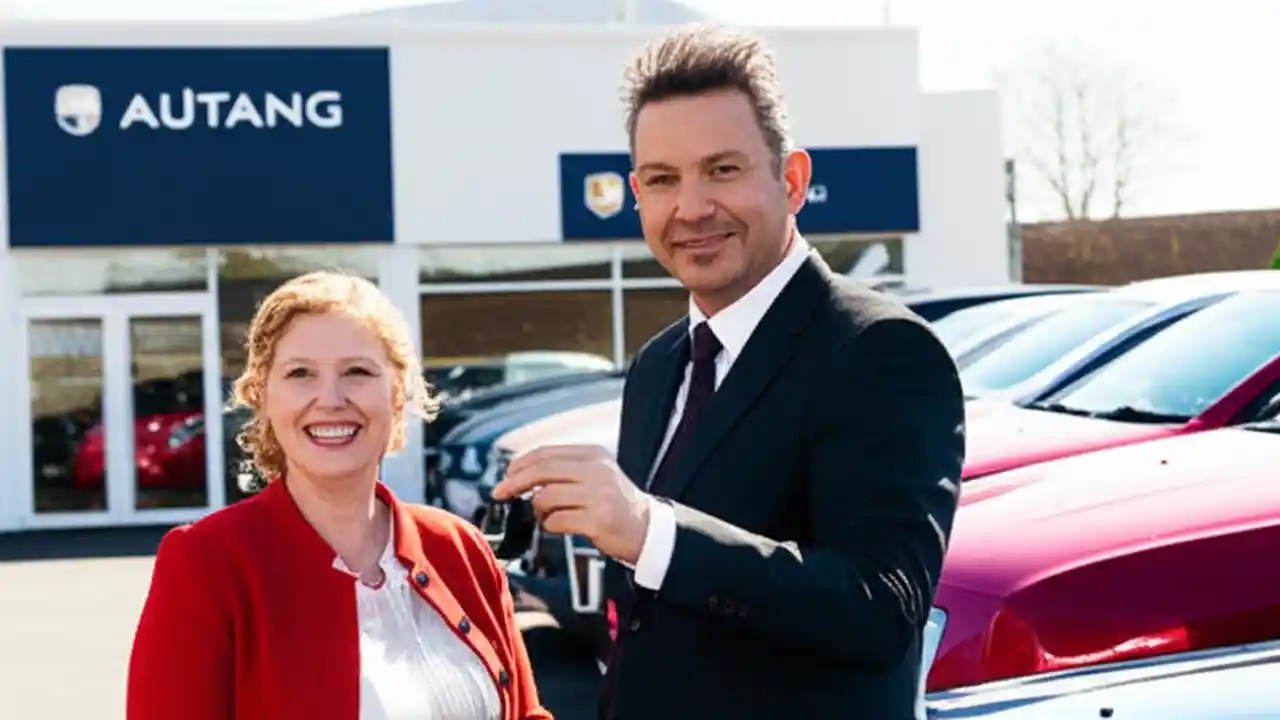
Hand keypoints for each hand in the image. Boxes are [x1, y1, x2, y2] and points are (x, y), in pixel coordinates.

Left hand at [491, 444, 650, 565]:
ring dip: (538, 510)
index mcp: (593, 455)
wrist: (647, 529)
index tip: (505, 476)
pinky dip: (550, 525)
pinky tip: (559, 526)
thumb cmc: (614, 504)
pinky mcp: (598, 519)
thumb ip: (565, 470)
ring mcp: (599, 495)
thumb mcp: (596, 475)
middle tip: (501, 494)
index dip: (520, 464)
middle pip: (542, 471)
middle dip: (515, 483)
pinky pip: (557, 521)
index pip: (546, 453)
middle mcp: (597, 471)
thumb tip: (521, 474)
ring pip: (546, 497)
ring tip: (545, 516)